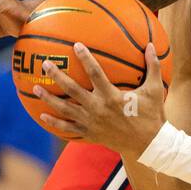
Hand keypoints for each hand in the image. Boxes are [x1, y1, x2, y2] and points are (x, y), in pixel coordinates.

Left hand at [35, 43, 165, 157]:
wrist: (148, 145)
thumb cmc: (152, 115)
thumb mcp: (155, 90)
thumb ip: (152, 66)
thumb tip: (152, 44)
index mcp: (111, 96)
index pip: (94, 72)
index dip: (85, 57)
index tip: (76, 45)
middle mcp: (97, 108)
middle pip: (72, 89)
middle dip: (57, 76)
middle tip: (45, 64)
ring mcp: (91, 122)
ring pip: (64, 109)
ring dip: (48, 98)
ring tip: (35, 87)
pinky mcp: (89, 133)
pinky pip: (68, 128)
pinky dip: (54, 122)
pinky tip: (42, 115)